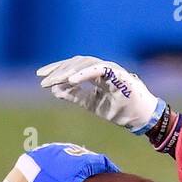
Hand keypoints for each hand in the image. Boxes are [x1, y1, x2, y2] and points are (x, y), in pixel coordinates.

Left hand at [37, 56, 164, 134]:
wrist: (140, 118)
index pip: (73, 67)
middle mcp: (103, 68)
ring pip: (85, 64)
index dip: (56, 71)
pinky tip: (71, 80)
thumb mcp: (91, 104)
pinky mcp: (118, 74)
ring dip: (68, 72)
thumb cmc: (120, 111)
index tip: (40, 77)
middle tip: (42, 80)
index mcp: (97, 73)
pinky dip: (84, 74)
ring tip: (53, 81)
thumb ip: (75, 96)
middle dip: (58, 70)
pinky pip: (99, 70)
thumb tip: (54, 90)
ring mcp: (111, 69)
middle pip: (76, 62)